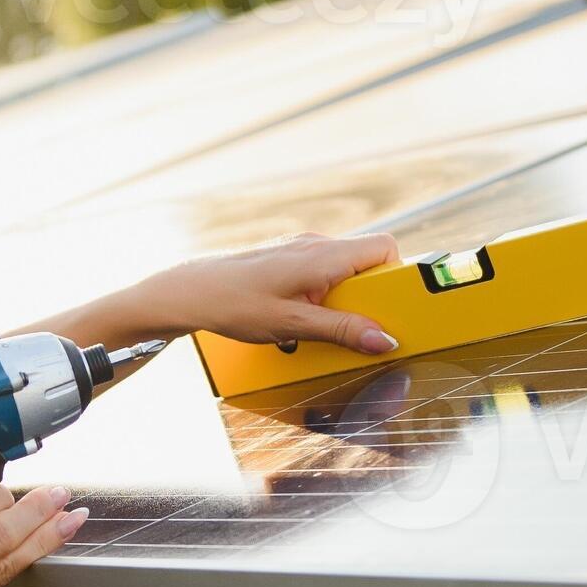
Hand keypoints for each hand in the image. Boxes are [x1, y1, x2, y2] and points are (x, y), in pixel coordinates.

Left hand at [118, 233, 403, 354]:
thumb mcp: (292, 325)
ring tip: (322, 325)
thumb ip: (341, 332)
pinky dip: (326, 296)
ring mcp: (303, 251)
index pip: (385, 249)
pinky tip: (304, 318)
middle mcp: (317, 246)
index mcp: (323, 255)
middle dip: (371, 297)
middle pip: (369, 263)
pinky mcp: (290, 260)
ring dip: (347, 300)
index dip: (397, 278)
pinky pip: (324, 274)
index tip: (396, 308)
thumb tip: (384, 340)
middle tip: (358, 327)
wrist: (190, 292)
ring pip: (346, 270)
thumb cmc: (233, 303)